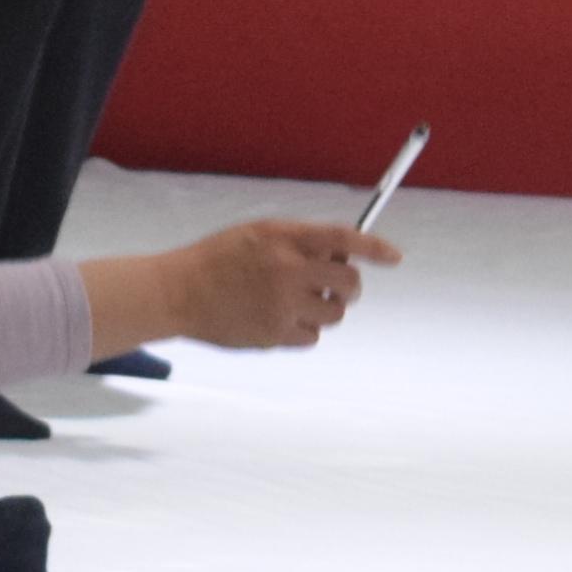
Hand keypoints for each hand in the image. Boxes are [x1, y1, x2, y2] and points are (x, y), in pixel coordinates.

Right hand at [146, 218, 396, 350]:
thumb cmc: (217, 259)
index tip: (394, 257)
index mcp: (282, 238)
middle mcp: (286, 270)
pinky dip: (304, 331)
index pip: (342, 239)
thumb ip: (298, 241)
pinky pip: (312, 338)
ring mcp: (282, 305)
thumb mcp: (257, 233)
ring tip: (297, 303)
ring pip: (334, 315)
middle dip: (349, 287)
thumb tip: (342, 256)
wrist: (177, 292)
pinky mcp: (274, 335)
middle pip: (349, 284)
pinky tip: (280, 320)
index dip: (373, 248)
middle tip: (335, 288)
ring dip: (326, 310)